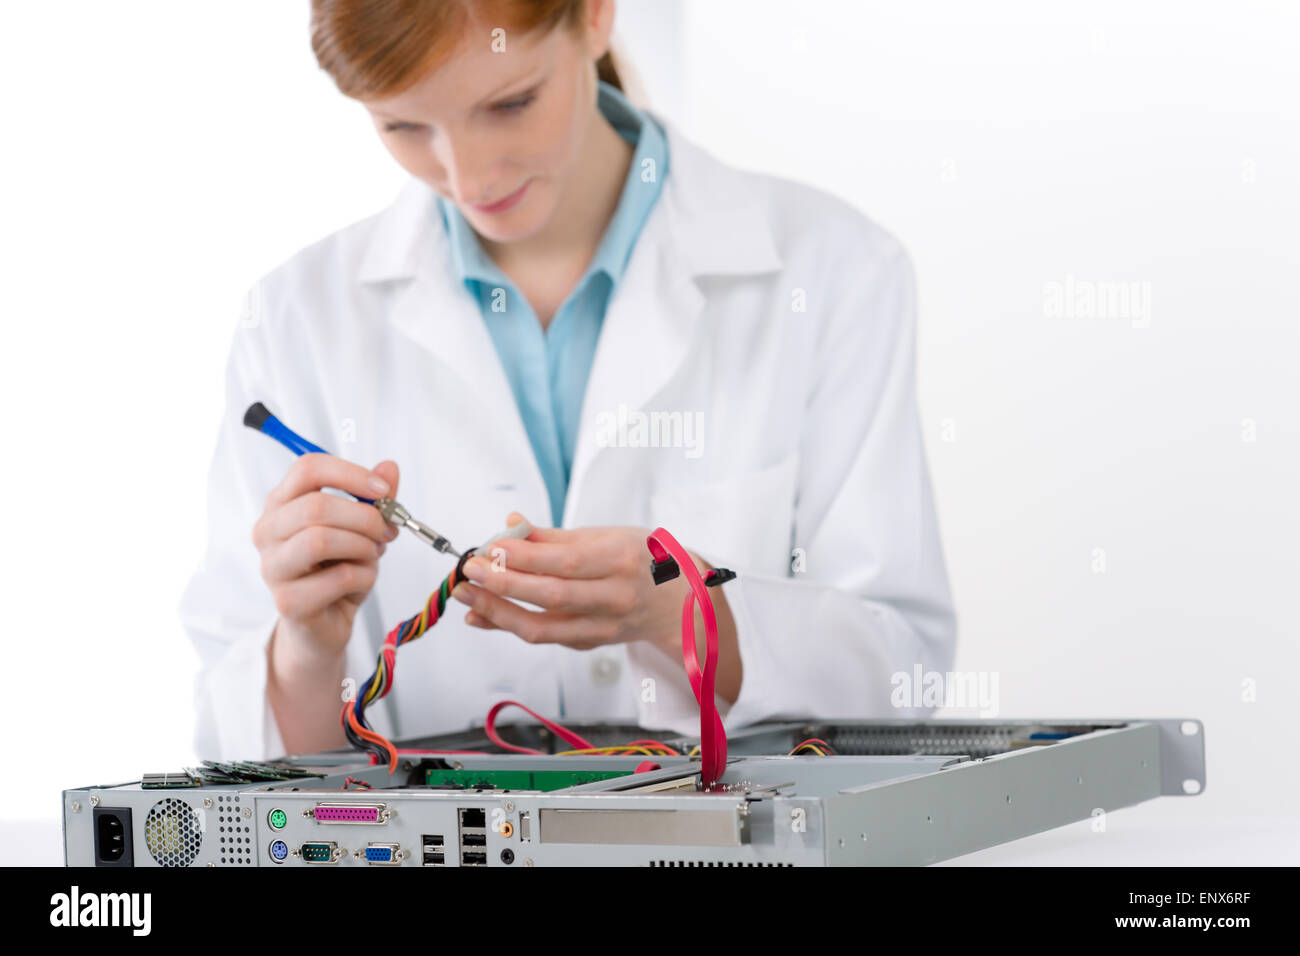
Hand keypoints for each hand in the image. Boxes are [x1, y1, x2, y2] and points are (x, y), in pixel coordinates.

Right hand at [254, 453, 400, 666]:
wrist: (325, 624)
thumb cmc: (338, 569)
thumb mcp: (362, 529)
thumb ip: (375, 499)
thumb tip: (390, 467)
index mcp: (281, 503)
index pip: (307, 468)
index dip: (350, 474)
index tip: (383, 490)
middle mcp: (268, 531)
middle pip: (316, 506)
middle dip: (365, 518)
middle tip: (387, 532)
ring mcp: (272, 567)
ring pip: (321, 540)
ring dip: (363, 546)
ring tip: (372, 555)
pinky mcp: (287, 601)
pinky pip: (338, 577)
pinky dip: (365, 576)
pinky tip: (363, 580)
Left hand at [451, 513, 742, 701]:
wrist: (677, 602)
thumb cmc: (640, 559)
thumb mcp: (606, 535)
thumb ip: (555, 535)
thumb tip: (511, 523)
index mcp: (622, 560)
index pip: (566, 561)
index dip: (524, 557)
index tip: (489, 547)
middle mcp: (615, 598)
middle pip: (552, 597)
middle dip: (503, 584)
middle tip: (469, 569)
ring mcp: (603, 627)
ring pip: (543, 629)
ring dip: (497, 613)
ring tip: (466, 594)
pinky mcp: (590, 644)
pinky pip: (544, 637)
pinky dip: (509, 626)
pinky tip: (482, 613)